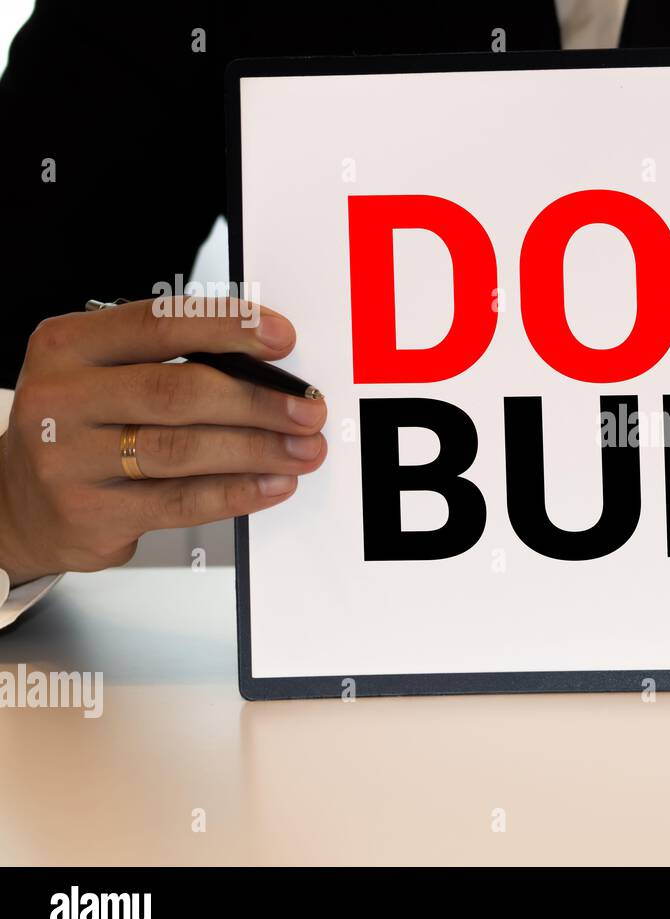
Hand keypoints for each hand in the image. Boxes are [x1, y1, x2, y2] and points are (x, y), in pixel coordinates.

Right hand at [0, 298, 327, 584]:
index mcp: (69, 345)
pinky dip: (237, 493)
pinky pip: (180, 502)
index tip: (283, 338)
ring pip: (183, 451)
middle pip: (179, 392)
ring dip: (258, 450)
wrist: (18, 502)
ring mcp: (68, 459)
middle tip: (309, 410)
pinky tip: (272, 484)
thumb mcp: (106, 375)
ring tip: (303, 450)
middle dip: (258, 402)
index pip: (159, 323)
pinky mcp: (89, 513)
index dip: (228, 328)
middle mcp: (61, 397)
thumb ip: (171, 362)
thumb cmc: (84, 426)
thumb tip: (270, 373)